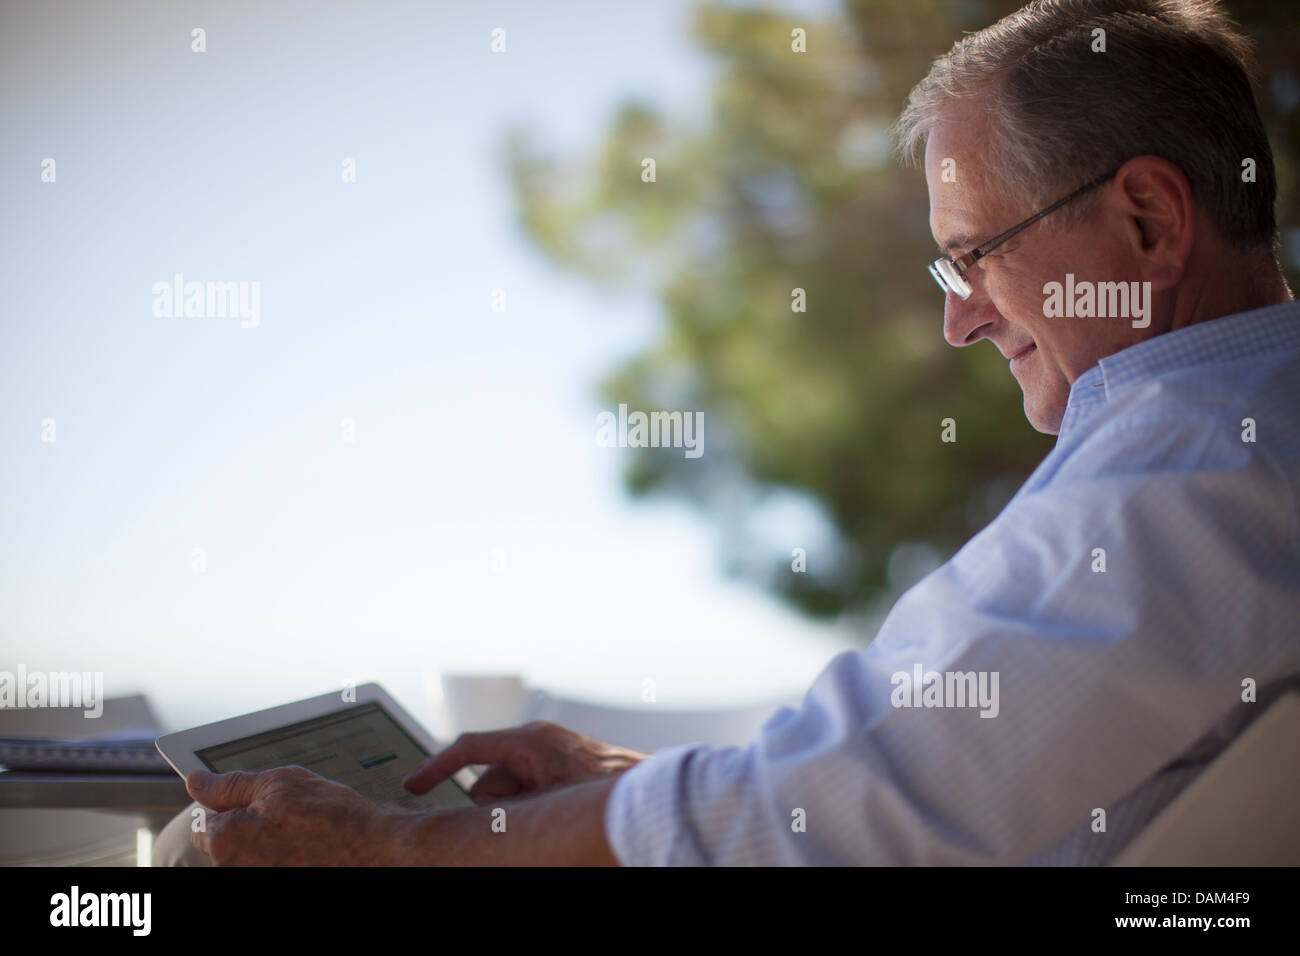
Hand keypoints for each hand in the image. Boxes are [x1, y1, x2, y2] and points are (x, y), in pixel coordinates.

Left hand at [186, 766, 409, 865]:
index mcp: (223, 840)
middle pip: (226, 845)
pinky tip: (308, 853)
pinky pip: (269, 867)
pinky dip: (283, 860)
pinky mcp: (272, 890)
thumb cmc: (330, 818)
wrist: (374, 851)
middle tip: (289, 819)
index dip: (230, 808)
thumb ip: (230, 784)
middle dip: (249, 830)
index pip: (202, 822)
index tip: (256, 806)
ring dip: (267, 848)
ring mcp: (253, 880)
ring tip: (304, 837)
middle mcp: (231, 871)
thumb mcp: (280, 783)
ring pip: (249, 859)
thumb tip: (196, 781)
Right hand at [403, 721, 646, 803]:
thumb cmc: (603, 787)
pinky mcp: (557, 771)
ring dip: (516, 811)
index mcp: (528, 741)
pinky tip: (552, 817)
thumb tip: (478, 814)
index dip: (435, 768)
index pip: (468, 748)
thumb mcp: (544, 801)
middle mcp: (534, 744)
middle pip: (488, 782)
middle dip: (495, 807)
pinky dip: (530, 809)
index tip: (412, 787)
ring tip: (549, 817)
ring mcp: (546, 758)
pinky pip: (527, 793)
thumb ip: (504, 806)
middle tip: (523, 818)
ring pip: (507, 793)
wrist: (647, 791)